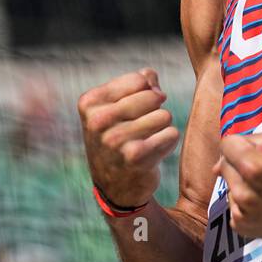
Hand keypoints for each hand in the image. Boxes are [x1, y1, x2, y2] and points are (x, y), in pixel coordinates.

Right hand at [78, 68, 179, 209]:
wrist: (115, 185)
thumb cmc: (119, 137)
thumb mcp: (117, 106)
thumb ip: (138, 82)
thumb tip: (150, 76)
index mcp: (90, 103)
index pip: (140, 79)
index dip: (147, 92)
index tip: (134, 110)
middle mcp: (98, 121)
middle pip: (154, 96)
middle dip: (156, 110)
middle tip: (141, 127)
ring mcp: (115, 139)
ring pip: (164, 115)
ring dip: (161, 128)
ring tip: (145, 140)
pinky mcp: (135, 156)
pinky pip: (171, 134)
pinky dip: (167, 143)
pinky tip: (151, 154)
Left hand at [219, 129, 261, 242]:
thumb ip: (251, 142)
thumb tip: (220, 160)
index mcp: (253, 166)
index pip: (226, 145)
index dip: (239, 145)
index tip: (251, 151)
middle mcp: (244, 192)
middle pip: (225, 166)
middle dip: (239, 165)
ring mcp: (241, 212)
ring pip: (229, 187)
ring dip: (242, 185)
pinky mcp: (242, 226)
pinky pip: (233, 206)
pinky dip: (244, 204)